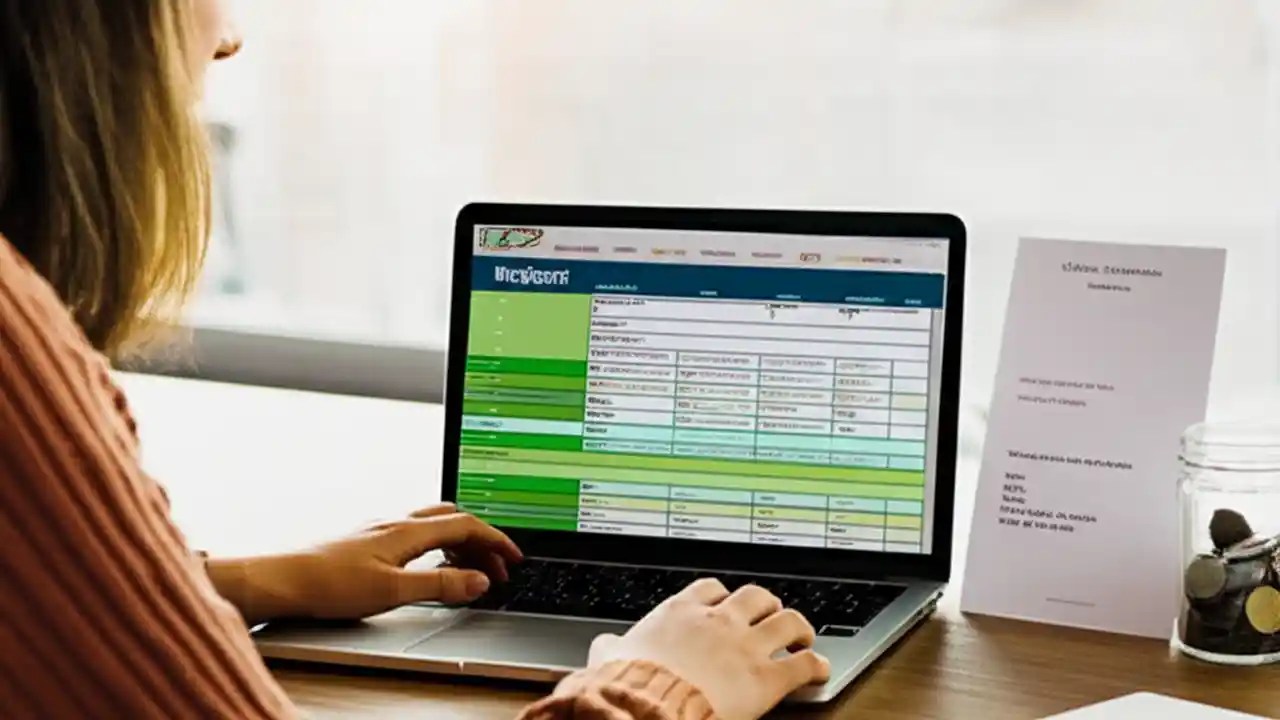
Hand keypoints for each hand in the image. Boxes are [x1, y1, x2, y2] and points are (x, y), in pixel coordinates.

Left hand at [206, 504, 521, 622]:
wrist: (283, 579)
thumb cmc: (329, 583)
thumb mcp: (393, 590)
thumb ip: (440, 585)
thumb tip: (479, 580)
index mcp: (408, 530)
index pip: (466, 525)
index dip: (496, 540)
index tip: (513, 558)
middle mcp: (396, 522)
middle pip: (454, 519)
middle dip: (482, 539)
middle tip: (496, 566)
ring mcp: (381, 528)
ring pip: (434, 523)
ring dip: (460, 541)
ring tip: (470, 568)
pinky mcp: (369, 539)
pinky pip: (417, 532)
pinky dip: (438, 545)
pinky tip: (429, 564)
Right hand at [588, 579, 829, 719]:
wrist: (649, 708)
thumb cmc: (630, 685)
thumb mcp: (610, 658)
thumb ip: (611, 647)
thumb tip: (603, 645)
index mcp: (681, 613)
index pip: (710, 589)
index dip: (722, 596)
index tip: (724, 604)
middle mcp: (718, 622)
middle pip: (756, 596)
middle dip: (767, 604)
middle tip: (771, 614)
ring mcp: (746, 647)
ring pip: (788, 620)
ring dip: (799, 627)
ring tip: (803, 636)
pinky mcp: (766, 678)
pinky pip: (803, 664)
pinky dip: (816, 666)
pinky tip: (820, 671)